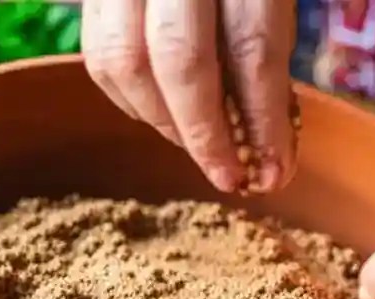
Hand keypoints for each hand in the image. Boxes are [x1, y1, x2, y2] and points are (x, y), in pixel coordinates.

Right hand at [81, 0, 296, 193]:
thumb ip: (274, 43)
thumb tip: (273, 150)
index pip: (252, 48)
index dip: (263, 120)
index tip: (275, 170)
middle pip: (179, 61)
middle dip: (205, 135)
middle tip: (232, 178)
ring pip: (124, 62)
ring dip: (163, 122)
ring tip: (199, 146)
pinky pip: (99, 54)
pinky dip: (130, 98)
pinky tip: (163, 112)